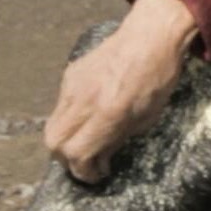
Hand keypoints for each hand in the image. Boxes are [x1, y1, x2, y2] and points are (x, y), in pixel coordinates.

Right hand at [44, 0, 198, 181]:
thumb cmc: (158, 78)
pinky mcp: (70, 75)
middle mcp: (84, 100)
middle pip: (54, 143)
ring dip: (66, 140)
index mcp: (108, 113)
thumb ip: (117, 139)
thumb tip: (99, 157)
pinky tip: (90, 117)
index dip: (84, 172)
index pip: (77, 154)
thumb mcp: (146, 118)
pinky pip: (61, 106)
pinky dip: (70, 120)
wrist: (150, 36)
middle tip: (87, 162)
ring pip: (52, 125)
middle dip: (66, 160)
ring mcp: (73, 86)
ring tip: (87, 142)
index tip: (97, 174)